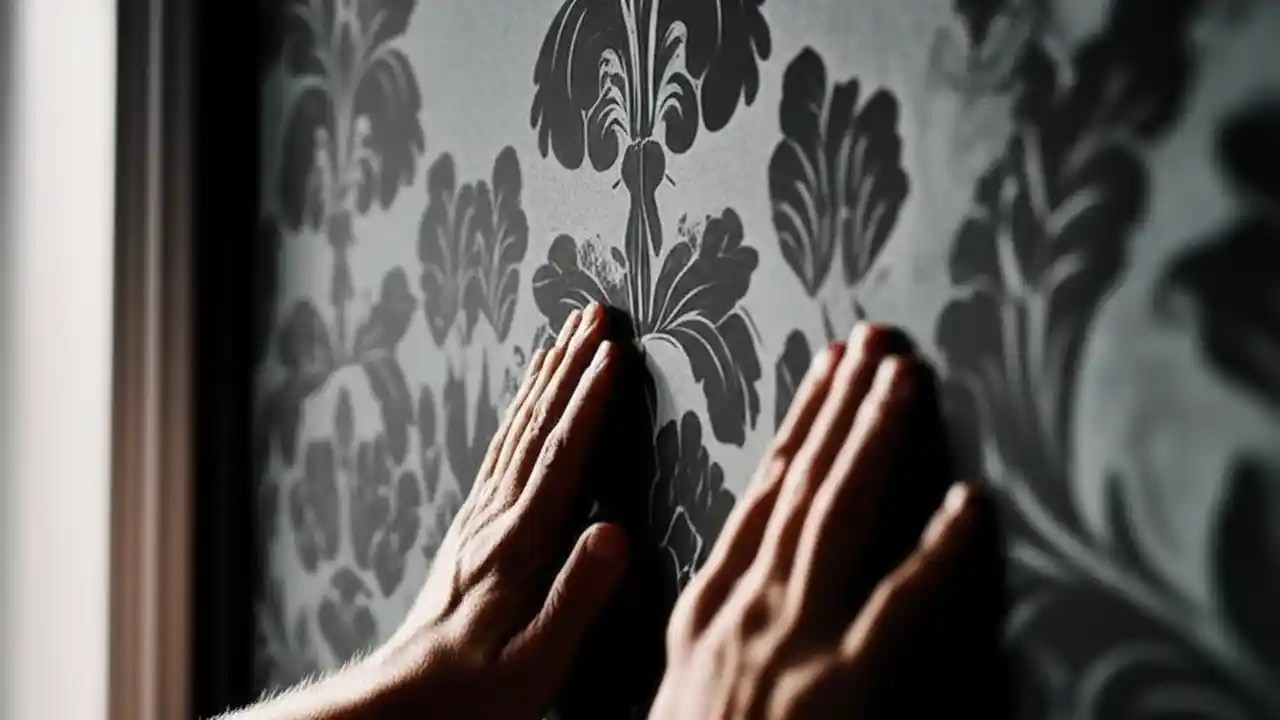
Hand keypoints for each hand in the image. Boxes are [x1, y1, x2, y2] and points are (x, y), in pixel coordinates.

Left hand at [366, 303, 626, 717]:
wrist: (409, 700)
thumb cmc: (478, 690)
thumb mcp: (537, 660)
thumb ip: (576, 596)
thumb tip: (615, 533)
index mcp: (517, 545)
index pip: (562, 458)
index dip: (590, 401)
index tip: (615, 352)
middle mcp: (494, 519)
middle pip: (538, 427)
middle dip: (570, 366)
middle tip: (595, 312)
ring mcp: (479, 519)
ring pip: (516, 431)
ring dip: (545, 378)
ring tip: (566, 334)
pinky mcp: (473, 528)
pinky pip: (500, 452)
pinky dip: (520, 413)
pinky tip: (529, 398)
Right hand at [649, 324, 984, 718]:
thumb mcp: (690, 683)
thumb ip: (724, 625)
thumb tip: (763, 578)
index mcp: (707, 605)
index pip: (761, 493)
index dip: (800, 425)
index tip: (826, 370)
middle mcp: (745, 604)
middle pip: (800, 485)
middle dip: (840, 406)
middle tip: (875, 343)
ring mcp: (790, 639)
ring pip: (836, 517)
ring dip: (872, 439)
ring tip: (903, 378)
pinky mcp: (839, 683)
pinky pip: (897, 604)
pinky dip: (935, 550)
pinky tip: (968, 502)